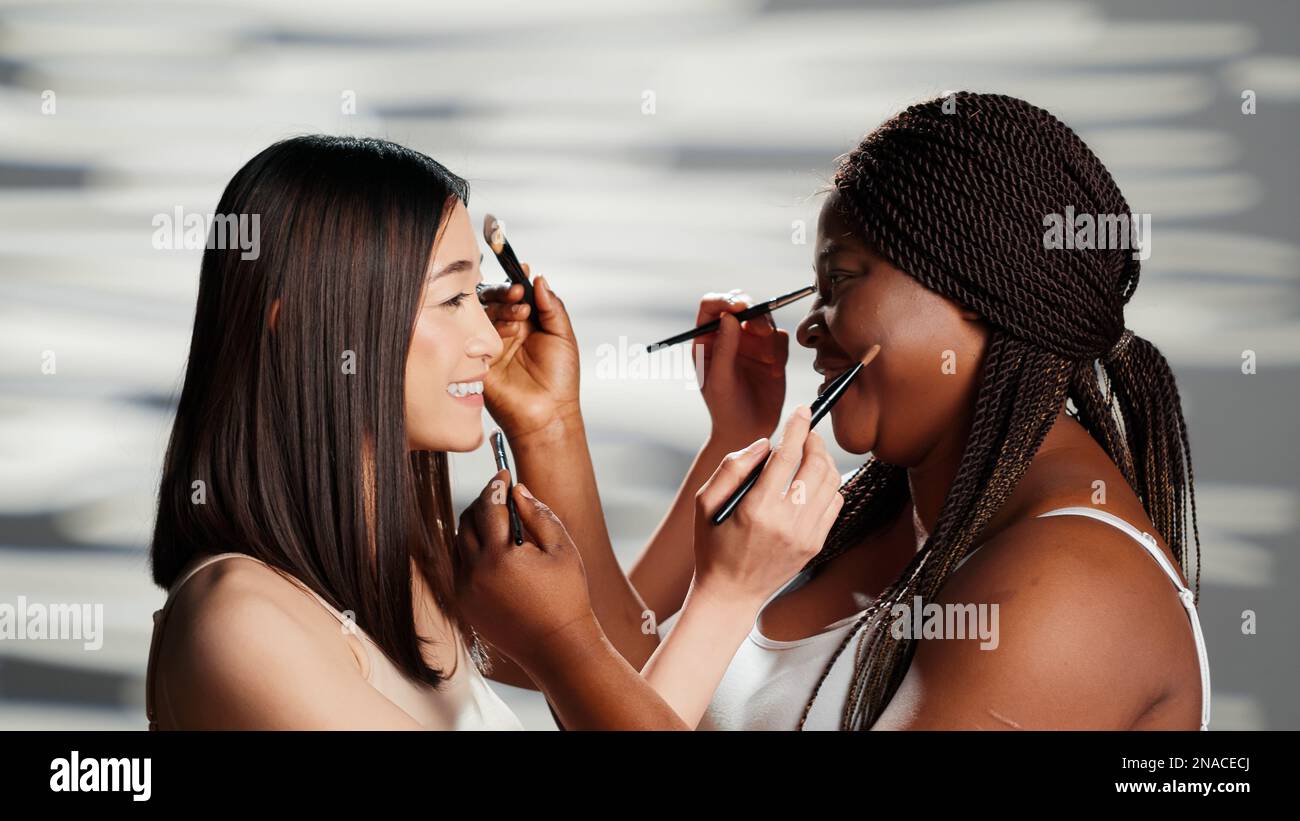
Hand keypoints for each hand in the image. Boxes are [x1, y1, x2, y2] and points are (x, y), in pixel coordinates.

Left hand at [453, 469, 595, 671]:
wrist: (556, 647)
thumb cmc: (567, 596)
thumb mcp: (562, 550)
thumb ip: (540, 514)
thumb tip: (517, 489)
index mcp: (501, 556)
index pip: (489, 505)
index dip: (495, 484)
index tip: (502, 472)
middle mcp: (475, 572)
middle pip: (467, 520)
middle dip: (482, 502)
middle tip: (499, 494)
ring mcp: (465, 589)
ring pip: (458, 542)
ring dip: (474, 525)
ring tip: (496, 519)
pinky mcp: (463, 604)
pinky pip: (458, 566)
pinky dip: (470, 550)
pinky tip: (490, 547)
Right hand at [479, 265, 581, 440]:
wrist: (547, 414)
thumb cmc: (560, 382)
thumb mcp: (564, 337)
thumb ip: (552, 307)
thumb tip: (539, 280)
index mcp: (530, 325)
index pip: (519, 295)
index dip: (519, 281)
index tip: (523, 271)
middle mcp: (509, 332)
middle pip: (498, 299)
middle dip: (508, 291)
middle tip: (519, 294)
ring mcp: (493, 343)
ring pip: (487, 312)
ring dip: (504, 307)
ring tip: (521, 315)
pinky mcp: (479, 357)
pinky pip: (476, 332)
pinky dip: (493, 325)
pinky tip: (509, 330)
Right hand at [691, 405, 842, 606]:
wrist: (731, 594)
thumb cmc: (713, 546)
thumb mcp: (704, 504)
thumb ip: (731, 468)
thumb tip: (764, 444)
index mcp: (756, 509)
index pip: (786, 456)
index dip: (796, 428)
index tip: (801, 411)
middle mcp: (786, 522)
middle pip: (816, 465)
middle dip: (814, 441)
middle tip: (805, 431)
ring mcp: (805, 536)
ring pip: (830, 482)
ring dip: (823, 460)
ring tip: (810, 453)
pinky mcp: (816, 544)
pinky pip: (834, 503)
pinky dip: (828, 484)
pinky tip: (813, 480)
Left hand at [693, 290, 788, 447]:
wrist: (748, 431)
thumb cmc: (725, 408)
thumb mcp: (720, 380)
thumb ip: (724, 348)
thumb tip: (729, 317)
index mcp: (707, 339)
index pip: (712, 306)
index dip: (725, 301)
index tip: (740, 307)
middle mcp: (728, 336)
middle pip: (742, 305)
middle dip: (754, 313)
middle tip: (761, 330)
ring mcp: (750, 342)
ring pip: (764, 319)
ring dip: (769, 336)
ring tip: (769, 362)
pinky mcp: (771, 351)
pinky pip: (780, 337)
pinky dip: (780, 350)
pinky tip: (774, 371)